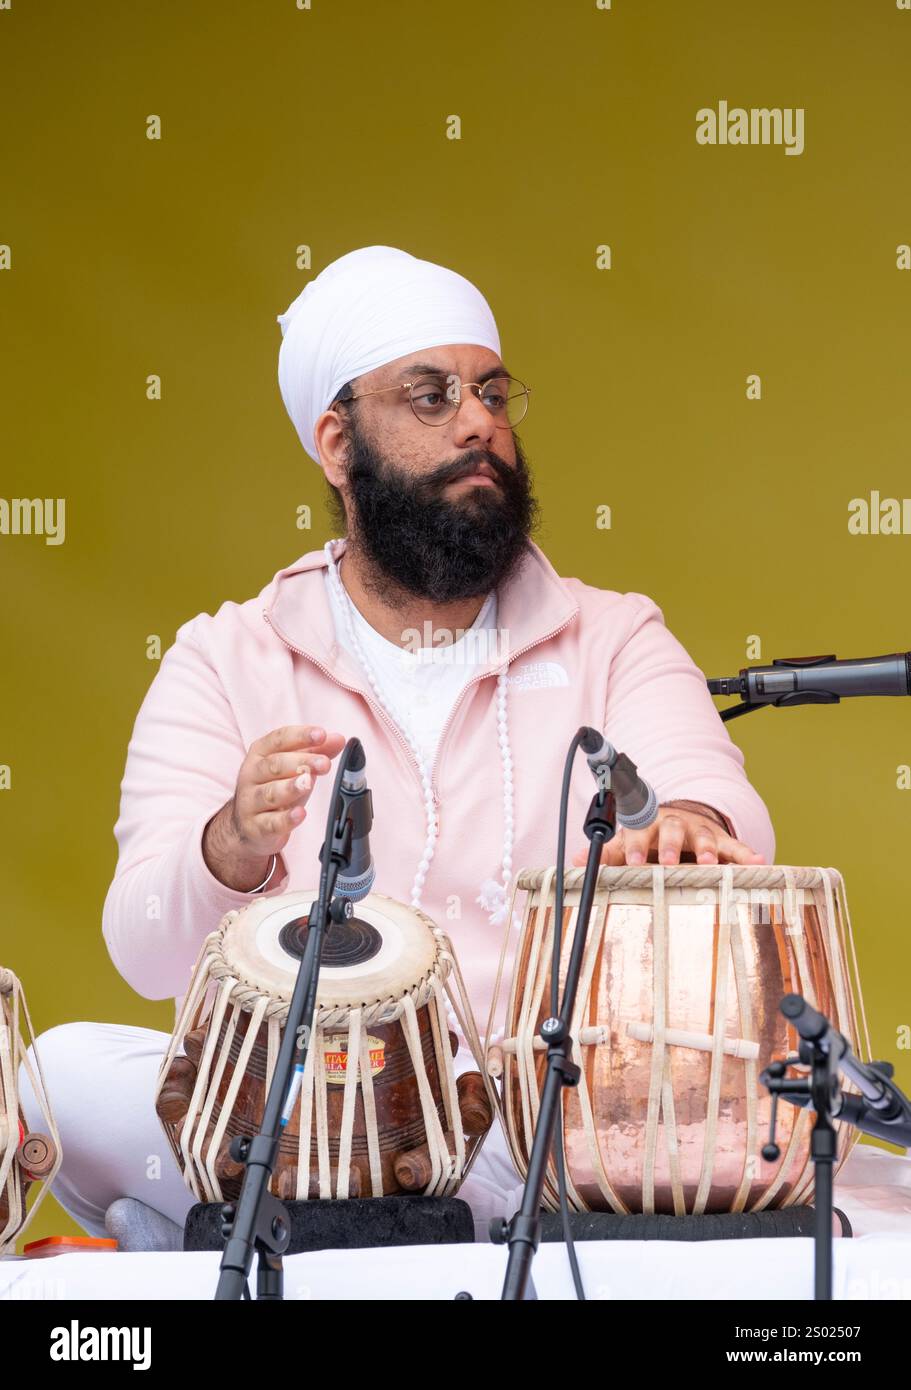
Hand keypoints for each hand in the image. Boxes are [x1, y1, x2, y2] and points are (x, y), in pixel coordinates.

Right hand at [204, 724, 345, 889]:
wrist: (247, 826)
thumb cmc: (274, 789)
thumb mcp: (294, 768)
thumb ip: (315, 752)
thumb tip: (338, 739)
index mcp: (260, 754)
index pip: (279, 739)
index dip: (300, 735)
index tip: (321, 734)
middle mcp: (251, 775)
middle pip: (275, 765)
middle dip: (301, 762)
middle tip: (324, 763)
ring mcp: (251, 802)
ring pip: (271, 793)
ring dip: (291, 787)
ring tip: (308, 782)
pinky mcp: (256, 827)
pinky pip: (271, 823)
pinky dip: (286, 819)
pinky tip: (300, 814)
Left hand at [571, 804, 765, 867]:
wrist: (678, 819)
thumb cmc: (649, 836)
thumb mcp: (627, 842)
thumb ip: (605, 852)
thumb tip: (575, 861)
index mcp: (648, 824)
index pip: (639, 832)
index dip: (637, 846)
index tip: (635, 862)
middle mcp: (674, 823)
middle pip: (672, 829)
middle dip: (671, 845)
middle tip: (669, 862)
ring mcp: (698, 829)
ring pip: (704, 835)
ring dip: (707, 848)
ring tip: (709, 862)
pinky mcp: (720, 838)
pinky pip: (735, 845)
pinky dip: (747, 853)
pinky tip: (760, 862)